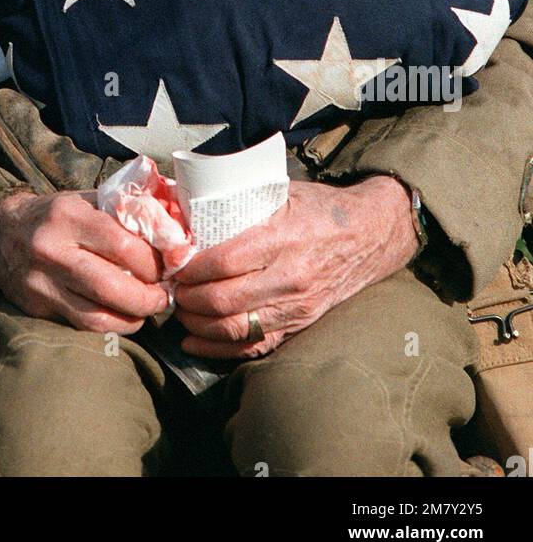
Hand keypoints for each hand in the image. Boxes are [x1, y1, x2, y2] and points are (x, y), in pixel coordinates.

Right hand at [0, 189, 168, 333]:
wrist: (1, 234)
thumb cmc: (56, 215)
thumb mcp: (85, 201)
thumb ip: (123, 212)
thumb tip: (172, 230)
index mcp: (69, 216)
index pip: (122, 244)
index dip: (153, 261)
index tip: (169, 266)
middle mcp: (52, 250)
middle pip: (111, 285)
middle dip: (148, 297)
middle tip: (165, 296)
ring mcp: (42, 283)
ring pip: (97, 316)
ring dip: (133, 318)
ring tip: (148, 310)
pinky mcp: (38, 308)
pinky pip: (82, 326)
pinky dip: (111, 327)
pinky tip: (125, 318)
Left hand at [174, 175, 417, 358]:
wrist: (370, 235)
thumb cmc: (321, 208)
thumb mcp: (283, 192)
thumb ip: (243, 201)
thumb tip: (194, 204)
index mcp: (283, 239)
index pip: (225, 262)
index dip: (191, 268)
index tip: (174, 264)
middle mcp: (290, 277)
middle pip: (224, 299)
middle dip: (188, 298)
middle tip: (171, 288)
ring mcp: (296, 306)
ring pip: (235, 328)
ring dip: (198, 323)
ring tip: (180, 310)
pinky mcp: (299, 325)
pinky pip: (253, 346)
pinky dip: (218, 349)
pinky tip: (194, 342)